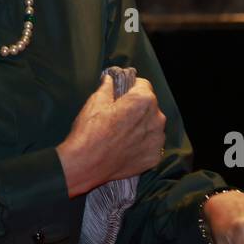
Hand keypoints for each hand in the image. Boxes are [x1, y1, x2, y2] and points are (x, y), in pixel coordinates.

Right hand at [56, 75, 165, 196]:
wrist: (86, 164)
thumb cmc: (90, 131)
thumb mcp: (95, 102)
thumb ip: (108, 87)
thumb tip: (110, 79)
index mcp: (143, 100)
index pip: (144, 85)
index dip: (131, 88)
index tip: (123, 95)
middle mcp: (156, 118)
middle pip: (150, 106)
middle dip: (138, 108)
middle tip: (120, 116)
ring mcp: (157, 140)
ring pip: (152, 125)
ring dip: (142, 126)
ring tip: (123, 133)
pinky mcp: (154, 157)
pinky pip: (152, 144)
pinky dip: (142, 144)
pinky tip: (127, 146)